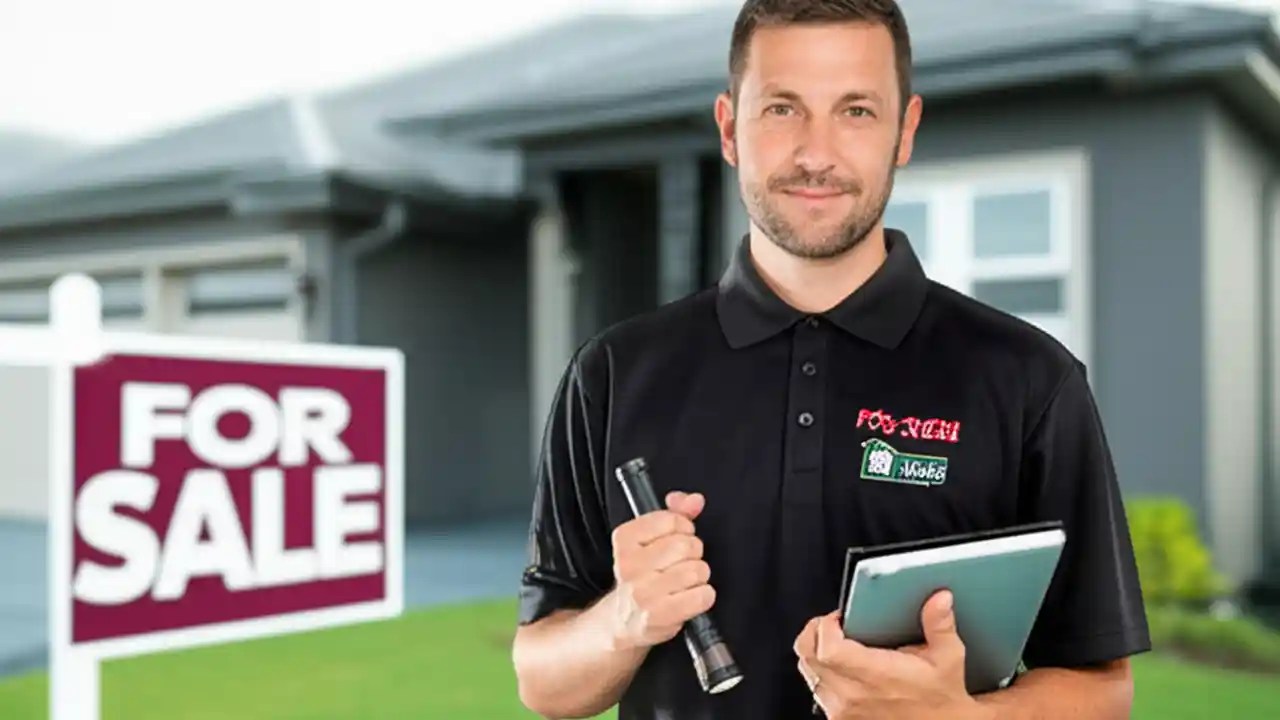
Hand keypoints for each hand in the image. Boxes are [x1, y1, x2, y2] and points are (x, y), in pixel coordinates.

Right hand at [606, 491, 714, 650]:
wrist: (623, 620)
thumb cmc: (642, 575)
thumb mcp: (651, 539)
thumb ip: (676, 512)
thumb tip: (695, 500)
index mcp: (625, 539)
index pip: (672, 520)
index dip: (684, 529)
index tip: (676, 540)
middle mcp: (629, 565)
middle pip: (687, 545)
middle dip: (693, 554)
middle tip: (681, 565)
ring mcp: (643, 592)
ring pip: (697, 570)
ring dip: (698, 577)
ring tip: (683, 584)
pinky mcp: (658, 615)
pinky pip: (702, 596)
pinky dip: (703, 597)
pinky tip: (688, 598)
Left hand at [795, 590, 985, 718]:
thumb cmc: (942, 700)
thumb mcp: (948, 659)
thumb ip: (939, 625)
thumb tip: (939, 598)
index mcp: (876, 675)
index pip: (827, 648)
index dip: (825, 626)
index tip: (840, 617)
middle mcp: (853, 695)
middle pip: (808, 657)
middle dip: (815, 633)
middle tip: (834, 625)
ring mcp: (843, 711)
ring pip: (809, 673)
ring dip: (817, 654)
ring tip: (840, 645)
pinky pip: (818, 691)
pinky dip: (823, 675)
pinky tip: (845, 669)